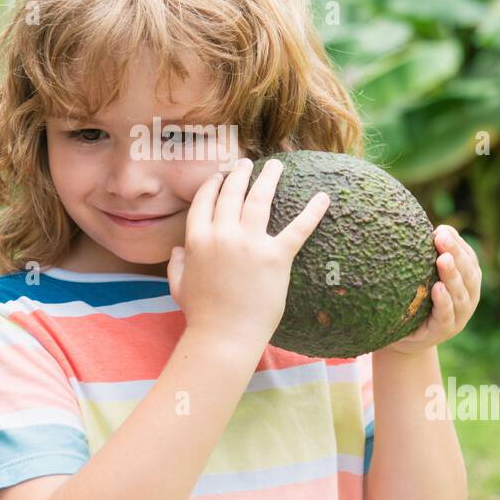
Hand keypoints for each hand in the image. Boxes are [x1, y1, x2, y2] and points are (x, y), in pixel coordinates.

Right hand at [167, 157, 330, 353]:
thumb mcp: (179, 286)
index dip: (213, 184)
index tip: (220, 175)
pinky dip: (312, 211)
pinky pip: (298, 229)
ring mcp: (250, 244)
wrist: (224, 337)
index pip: (205, 200)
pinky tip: (323, 197)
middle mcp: (222, 235)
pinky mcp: (276, 257)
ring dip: (268, 178)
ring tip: (275, 166)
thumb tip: (176, 251)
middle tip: (247, 163)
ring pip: (260, 199)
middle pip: (232, 193)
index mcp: (197, 240)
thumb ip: (176, 265)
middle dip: (240, 173)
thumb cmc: (201, 315)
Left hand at [380, 225, 481, 356]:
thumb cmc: (414, 298)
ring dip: (452, 275)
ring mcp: (459, 316)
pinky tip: (437, 289)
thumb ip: (425, 254)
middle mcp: (468, 297)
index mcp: (466, 280)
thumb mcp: (422, 274)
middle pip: (468, 273)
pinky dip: (444, 302)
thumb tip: (416, 223)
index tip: (441, 230)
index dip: (458, 244)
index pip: (468, 259)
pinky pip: (446, 316)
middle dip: (456, 254)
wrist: (403, 338)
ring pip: (460, 294)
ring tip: (443, 259)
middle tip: (441, 238)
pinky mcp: (444, 331)